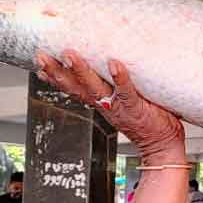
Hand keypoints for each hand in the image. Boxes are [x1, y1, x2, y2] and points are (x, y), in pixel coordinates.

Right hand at [36, 49, 185, 164]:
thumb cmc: (149, 121)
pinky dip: (120, 78)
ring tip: (70, 55)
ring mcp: (119, 106)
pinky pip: (126, 92)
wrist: (164, 147)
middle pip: (76, 86)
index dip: (55, 76)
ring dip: (82, 71)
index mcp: (101, 102)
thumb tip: (114, 58)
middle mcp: (105, 104)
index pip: (73, 87)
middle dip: (57, 71)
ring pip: (95, 88)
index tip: (39, 62)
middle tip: (43, 55)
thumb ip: (117, 85)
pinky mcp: (136, 108)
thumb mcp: (126, 100)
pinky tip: (114, 64)